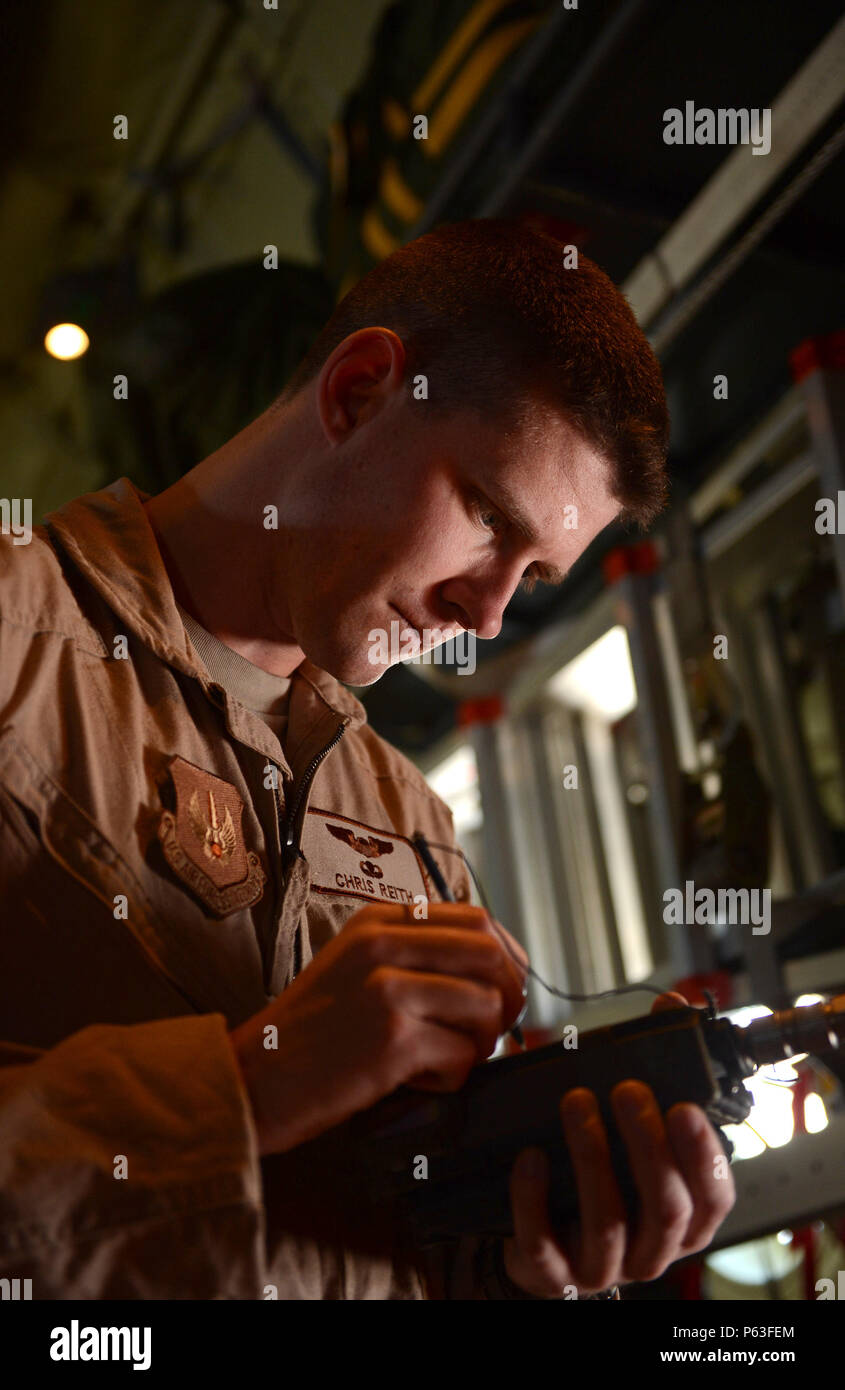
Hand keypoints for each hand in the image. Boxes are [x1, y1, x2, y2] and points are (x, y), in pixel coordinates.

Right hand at [229, 901, 526, 1156]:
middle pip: (491, 956)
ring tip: (444, 1059)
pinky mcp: (392, 1037)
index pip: (477, 921)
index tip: (506, 991)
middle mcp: (384, 944)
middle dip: (509, 998)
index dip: (508, 959)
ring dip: (479, 1044)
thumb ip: (415, 955)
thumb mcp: (357, 966)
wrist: (253, 1078)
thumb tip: (497, 971)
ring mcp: (388, 988)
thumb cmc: (312, 1033)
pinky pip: (461, 1056)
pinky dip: (452, 1077)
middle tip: (494, 1031)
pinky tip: (417, 1081)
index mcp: (380, 920)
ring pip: (486, 1007)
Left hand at [502, 991, 735, 1296]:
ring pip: (607, 1222)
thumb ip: (657, 1070)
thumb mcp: (633, 1131)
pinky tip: (530, 1157)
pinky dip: (534, 1198)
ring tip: (576, 1104)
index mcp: (684, 1218)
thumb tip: (670, 1006)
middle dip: (648, 1145)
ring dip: (592, 1158)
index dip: (704, 1154)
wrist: (544, 1237)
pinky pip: (543, 1243)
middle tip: (627, 1090)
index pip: (714, 1196)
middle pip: (665, 1207)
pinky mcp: (552, 1274)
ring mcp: (603, 1267)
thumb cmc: (601, 1177)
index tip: (684, 1105)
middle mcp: (652, 1249)